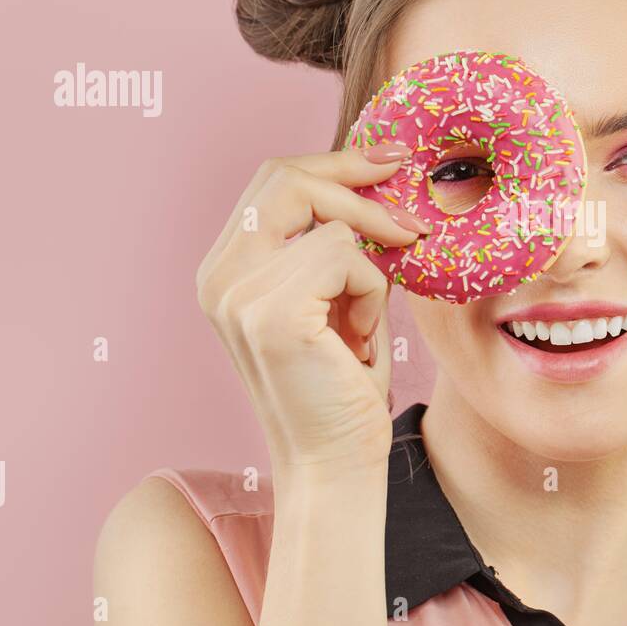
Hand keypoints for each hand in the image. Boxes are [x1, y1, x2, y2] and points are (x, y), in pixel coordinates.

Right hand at [194, 145, 430, 473]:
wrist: (336, 464)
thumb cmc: (343, 387)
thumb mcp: (337, 299)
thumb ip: (336, 244)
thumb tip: (381, 180)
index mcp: (225, 269)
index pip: (273, 180)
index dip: (335, 163)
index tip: (391, 160)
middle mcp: (218, 277)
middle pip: (286, 177)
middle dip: (357, 184)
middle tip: (408, 217)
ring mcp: (237, 293)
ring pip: (328, 220)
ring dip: (369, 266)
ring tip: (364, 322)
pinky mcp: (271, 312)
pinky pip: (346, 258)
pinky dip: (371, 294)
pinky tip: (360, 341)